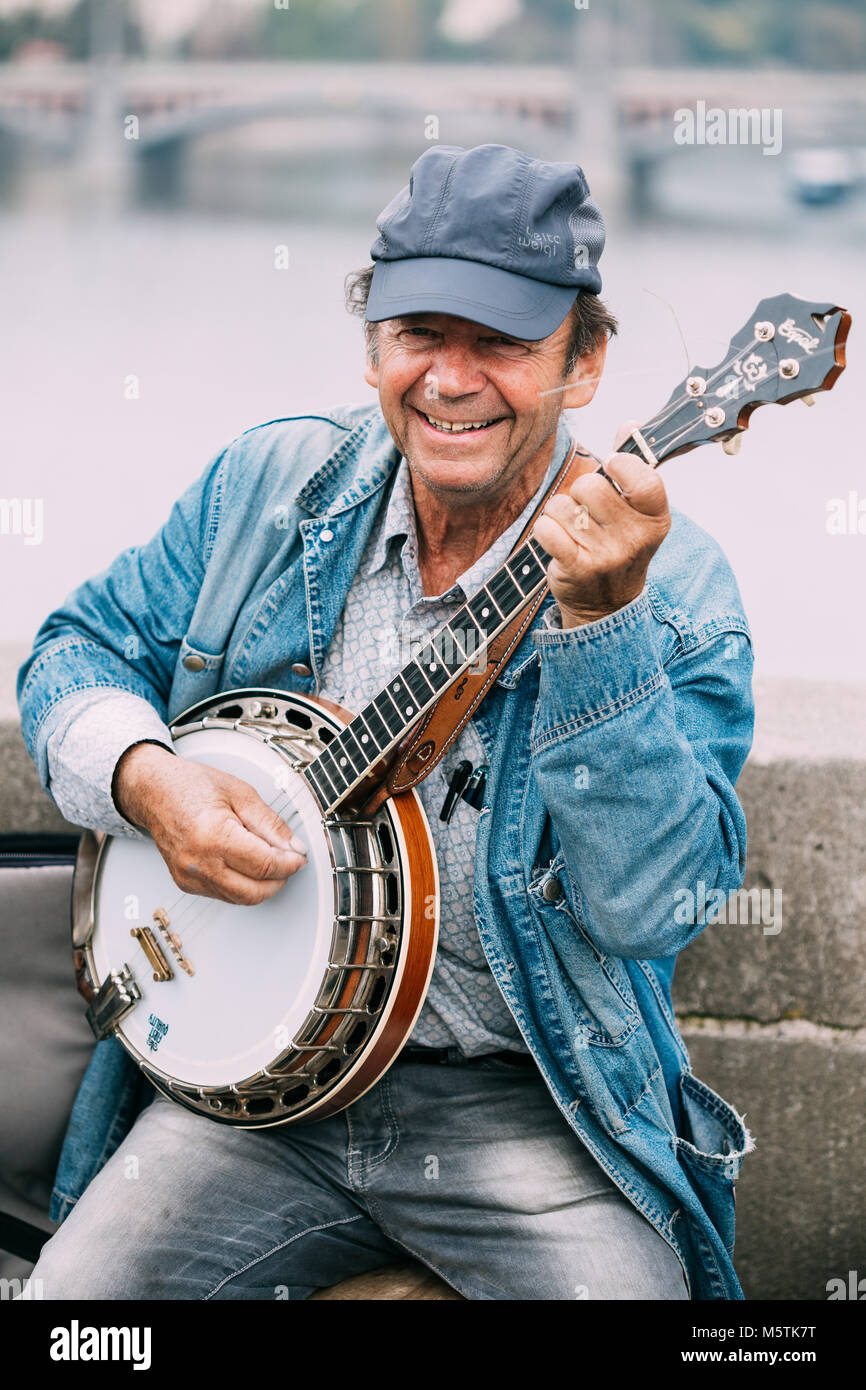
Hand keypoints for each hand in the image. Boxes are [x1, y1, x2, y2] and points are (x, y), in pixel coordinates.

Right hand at [114, 742, 307, 904]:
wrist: (154, 791)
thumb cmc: (192, 786)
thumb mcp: (241, 793)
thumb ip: (271, 823)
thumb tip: (295, 847)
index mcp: (213, 835)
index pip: (264, 865)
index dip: (290, 864)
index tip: (300, 857)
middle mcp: (198, 861)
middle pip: (254, 891)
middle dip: (280, 879)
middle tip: (289, 861)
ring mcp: (189, 876)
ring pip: (240, 898)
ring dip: (262, 886)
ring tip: (269, 861)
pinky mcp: (186, 883)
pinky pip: (224, 895)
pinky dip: (242, 885)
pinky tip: (246, 864)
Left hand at [531, 420, 670, 627]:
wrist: (607, 605)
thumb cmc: (619, 545)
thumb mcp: (636, 512)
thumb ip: (632, 466)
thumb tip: (630, 424)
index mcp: (656, 520)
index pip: (644, 480)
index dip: (622, 464)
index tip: (612, 466)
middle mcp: (634, 540)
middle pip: (591, 486)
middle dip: (581, 492)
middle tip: (588, 510)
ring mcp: (605, 556)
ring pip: (563, 505)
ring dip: (561, 513)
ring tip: (575, 531)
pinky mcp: (575, 568)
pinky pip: (546, 527)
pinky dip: (546, 529)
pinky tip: (559, 542)